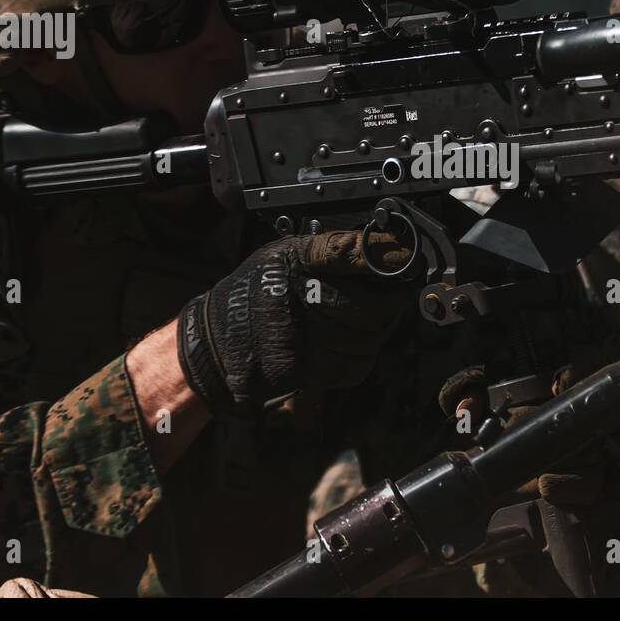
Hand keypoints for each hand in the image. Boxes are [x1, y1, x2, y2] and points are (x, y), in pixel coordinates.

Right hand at [177, 230, 415, 416]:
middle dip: (388, 306)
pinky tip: (343, 345)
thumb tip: (381, 251)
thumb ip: (327, 251)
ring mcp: (304, 337)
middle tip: (387, 301)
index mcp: (293, 262)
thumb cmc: (253, 295)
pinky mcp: (306, 369)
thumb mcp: (280, 256)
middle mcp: (299, 298)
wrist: (215, 342)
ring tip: (355, 324)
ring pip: (370, 338)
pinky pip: (357, 365)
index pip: (348, 253)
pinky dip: (360, 357)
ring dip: (373, 334)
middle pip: (373, 306)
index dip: (383, 255)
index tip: (404, 258)